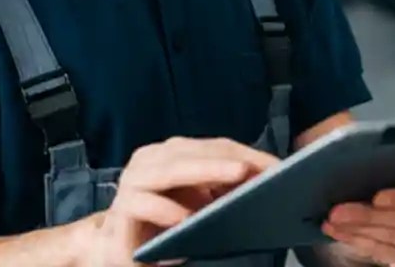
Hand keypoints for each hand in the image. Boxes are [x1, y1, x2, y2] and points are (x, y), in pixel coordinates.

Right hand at [81, 137, 279, 266]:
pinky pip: (143, 205)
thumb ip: (222, 188)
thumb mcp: (198, 203)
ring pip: (171, 170)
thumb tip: (265, 180)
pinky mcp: (119, 210)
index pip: (216, 147)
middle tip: (257, 168)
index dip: (247, 153)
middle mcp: (150, 160)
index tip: (277, 166)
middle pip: (195, 153)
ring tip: (236, 176)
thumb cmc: (164, 222)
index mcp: (172, 153)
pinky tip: (186, 218)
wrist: (118, 248)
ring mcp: (132, 182)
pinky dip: (166, 210)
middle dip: (228, 160)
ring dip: (205, 171)